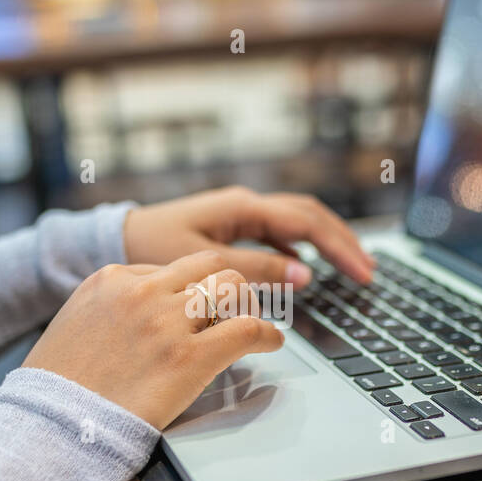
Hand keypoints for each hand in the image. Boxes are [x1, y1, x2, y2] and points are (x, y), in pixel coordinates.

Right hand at [23, 251, 283, 428]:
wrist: (51, 425)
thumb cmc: (57, 389)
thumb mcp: (74, 326)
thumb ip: (109, 312)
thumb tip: (139, 320)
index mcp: (110, 280)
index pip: (168, 269)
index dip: (188, 290)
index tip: (197, 307)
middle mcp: (142, 292)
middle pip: (207, 266)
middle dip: (225, 285)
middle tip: (236, 308)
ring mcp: (167, 322)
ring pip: (232, 286)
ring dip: (249, 303)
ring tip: (253, 323)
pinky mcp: (190, 357)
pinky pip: (246, 330)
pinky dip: (266, 334)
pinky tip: (271, 343)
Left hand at [123, 186, 373, 288]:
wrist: (112, 240)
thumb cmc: (148, 251)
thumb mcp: (204, 265)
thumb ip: (255, 271)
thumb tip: (304, 276)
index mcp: (242, 208)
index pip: (307, 224)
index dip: (340, 248)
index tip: (363, 273)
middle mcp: (244, 204)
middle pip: (309, 217)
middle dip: (342, 242)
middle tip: (369, 272)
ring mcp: (238, 214)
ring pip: (296, 223)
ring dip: (325, 243)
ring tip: (351, 267)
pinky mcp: (230, 227)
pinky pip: (276, 233)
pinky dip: (299, 249)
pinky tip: (305, 269)